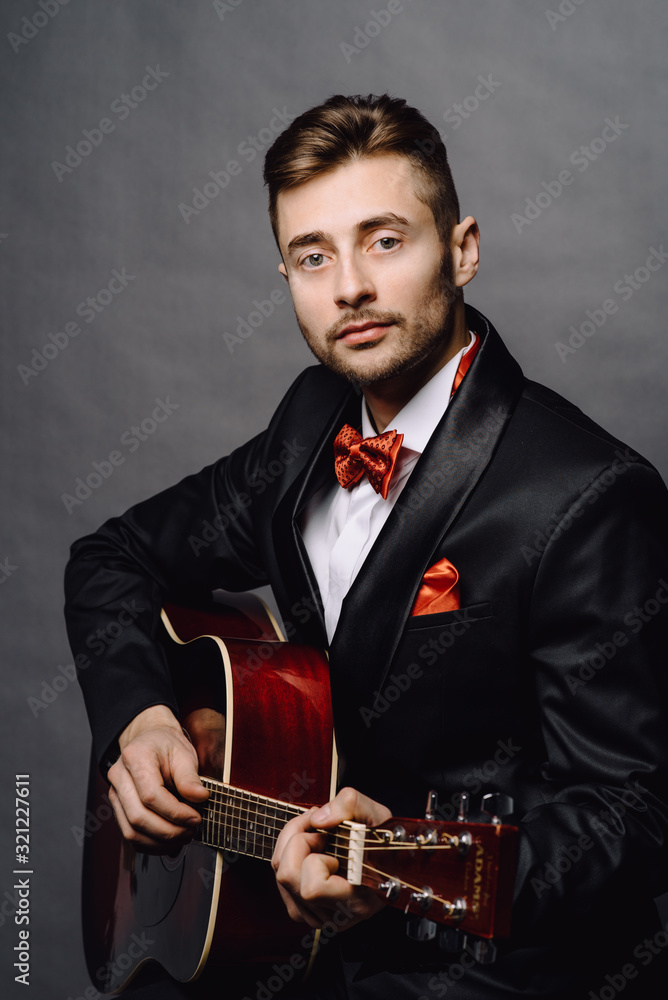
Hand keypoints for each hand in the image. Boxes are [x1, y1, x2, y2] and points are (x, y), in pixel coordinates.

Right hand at [107, 705, 208, 850]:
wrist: (150, 741)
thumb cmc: (166, 746)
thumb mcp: (183, 753)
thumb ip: (189, 777)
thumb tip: (200, 798)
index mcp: (135, 757)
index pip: (151, 795)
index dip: (175, 812)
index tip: (195, 817)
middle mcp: (119, 777)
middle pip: (138, 817)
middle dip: (168, 831)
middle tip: (191, 830)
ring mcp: (115, 794)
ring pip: (131, 831)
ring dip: (160, 842)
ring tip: (183, 836)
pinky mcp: (118, 808)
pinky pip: (130, 834)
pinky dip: (151, 844)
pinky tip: (170, 840)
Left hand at [272, 786, 391, 930]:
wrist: (390, 862)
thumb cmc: (385, 843)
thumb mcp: (377, 815)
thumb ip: (349, 805)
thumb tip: (316, 820)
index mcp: (357, 901)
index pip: (313, 888)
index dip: (314, 855)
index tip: (329, 837)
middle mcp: (335, 916)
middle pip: (287, 878)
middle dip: (297, 841)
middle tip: (319, 831)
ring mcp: (318, 917)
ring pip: (280, 879)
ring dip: (292, 847)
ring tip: (316, 836)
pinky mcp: (305, 912)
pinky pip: (281, 882)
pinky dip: (289, 858)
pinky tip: (310, 850)